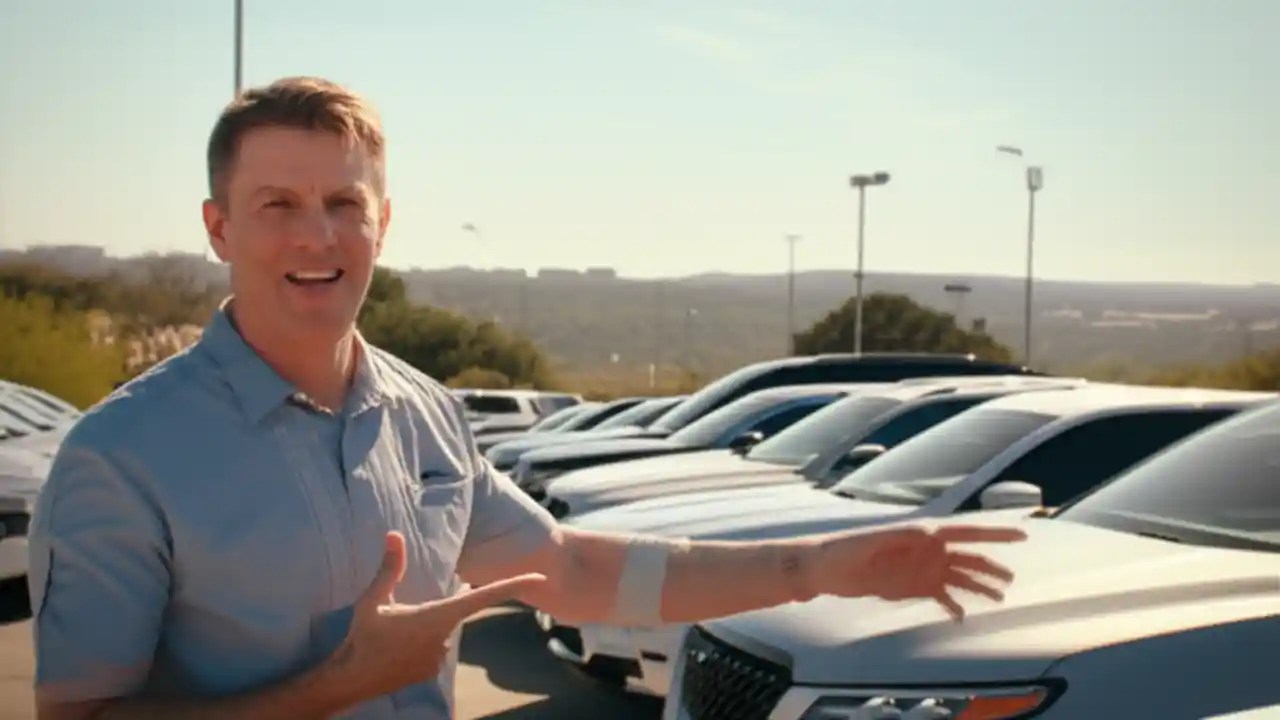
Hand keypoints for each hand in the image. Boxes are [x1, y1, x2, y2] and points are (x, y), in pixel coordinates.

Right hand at [327, 531, 546, 703]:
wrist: (351, 680)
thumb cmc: (362, 638)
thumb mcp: (373, 600)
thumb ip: (389, 567)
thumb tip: (393, 534)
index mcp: (437, 616)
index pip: (483, 598)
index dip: (514, 586)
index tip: (540, 578)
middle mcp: (445, 637)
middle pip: (454, 610)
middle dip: (438, 605)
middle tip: (403, 614)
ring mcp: (440, 657)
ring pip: (442, 629)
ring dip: (427, 624)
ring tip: (396, 631)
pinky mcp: (432, 670)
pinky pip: (434, 647)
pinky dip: (421, 642)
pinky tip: (398, 646)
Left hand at [816, 524, 1027, 620]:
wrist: (827, 570)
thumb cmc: (846, 548)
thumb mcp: (873, 540)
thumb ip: (902, 534)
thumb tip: (931, 530)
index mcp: (922, 534)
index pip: (965, 532)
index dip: (995, 533)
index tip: (1020, 534)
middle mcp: (928, 551)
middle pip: (968, 558)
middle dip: (991, 567)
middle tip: (1010, 578)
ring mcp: (922, 571)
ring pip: (960, 579)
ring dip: (979, 587)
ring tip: (998, 598)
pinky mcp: (913, 588)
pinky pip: (942, 598)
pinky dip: (954, 607)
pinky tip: (963, 617)